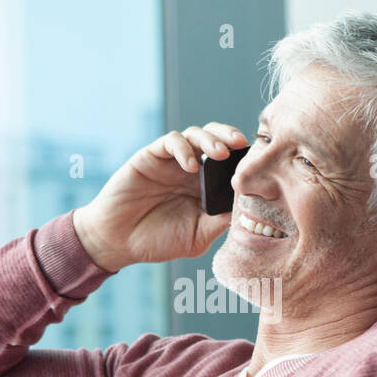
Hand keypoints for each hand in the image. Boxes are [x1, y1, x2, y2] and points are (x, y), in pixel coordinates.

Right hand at [72, 123, 247, 270]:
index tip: (258, 163)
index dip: (243, 159)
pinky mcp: (150, 156)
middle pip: (217, 139)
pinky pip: (171, 141)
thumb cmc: (158, 241)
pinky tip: (191, 166)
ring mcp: (171, 161)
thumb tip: (248, 207)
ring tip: (220, 154)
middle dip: (231, 137)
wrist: (118, 241)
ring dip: (211, 139)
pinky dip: (184, 148)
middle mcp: (192, 170)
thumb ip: (220, 222)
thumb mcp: (197, 237)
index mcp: (206, 187)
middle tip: (242, 145)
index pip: (230, 163)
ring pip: (196, 134)